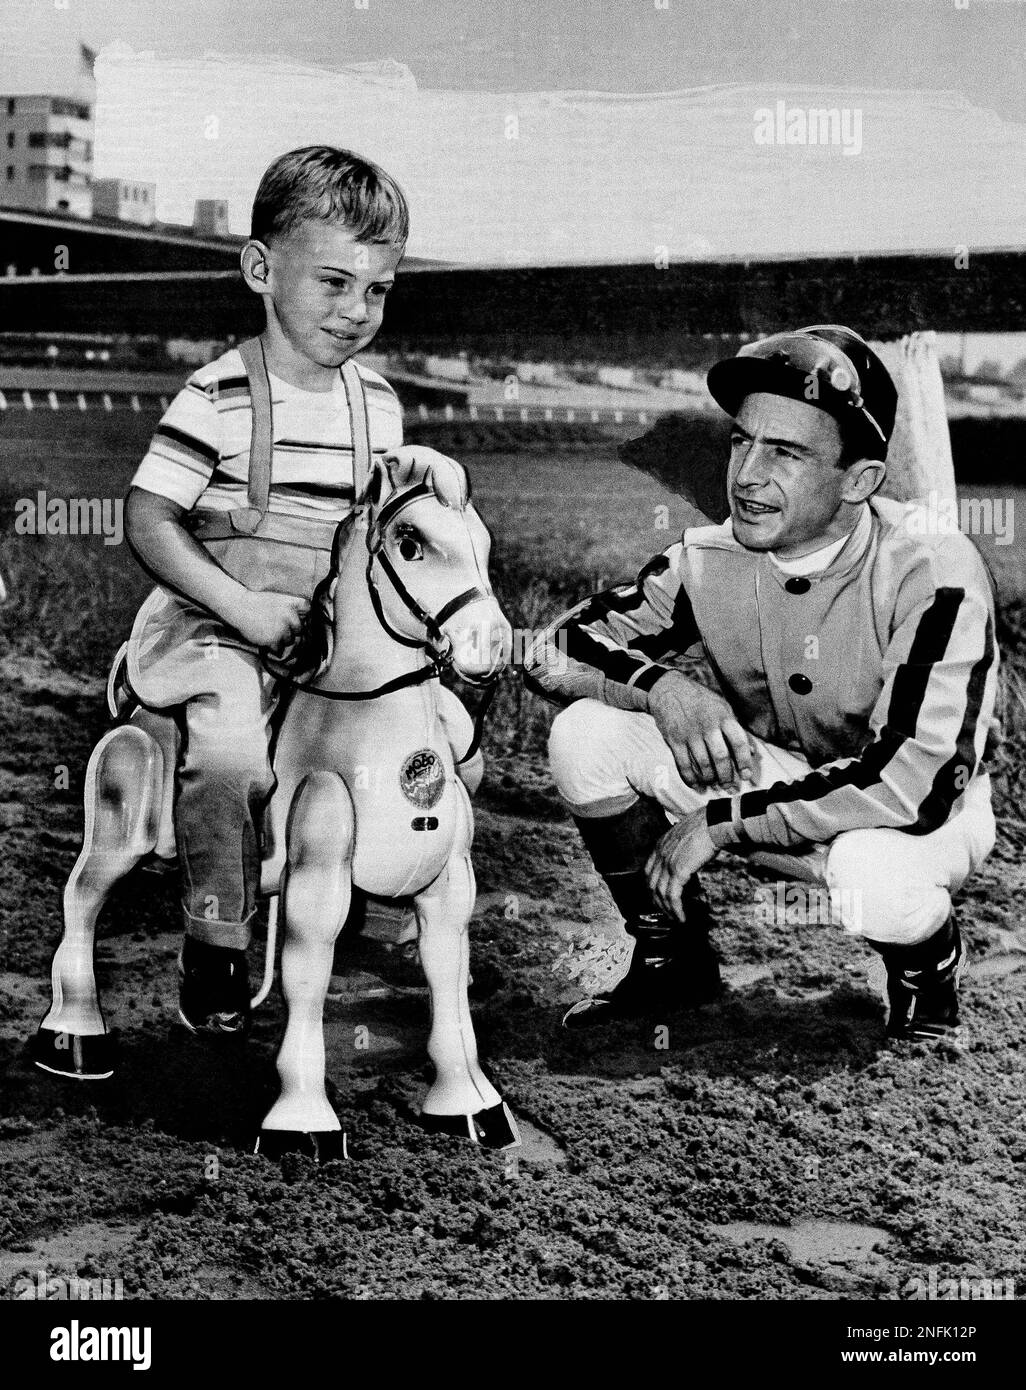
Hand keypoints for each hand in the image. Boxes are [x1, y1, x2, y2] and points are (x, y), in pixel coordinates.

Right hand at [231, 591, 309, 653]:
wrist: (240, 606)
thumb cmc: (258, 603)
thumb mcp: (278, 598)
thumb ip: (292, 608)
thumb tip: (303, 623)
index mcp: (292, 603)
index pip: (308, 610)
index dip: (304, 615)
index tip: (297, 618)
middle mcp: (290, 616)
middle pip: (300, 630)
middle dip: (292, 630)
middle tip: (279, 628)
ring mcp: (282, 629)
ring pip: (290, 641)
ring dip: (282, 640)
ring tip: (270, 632)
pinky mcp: (273, 639)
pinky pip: (279, 649)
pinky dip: (274, 648)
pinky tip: (267, 639)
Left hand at [646, 809, 718, 920]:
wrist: (713, 823)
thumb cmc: (706, 826)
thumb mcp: (685, 836)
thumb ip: (681, 847)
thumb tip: (687, 858)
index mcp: (660, 845)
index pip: (649, 871)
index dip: (652, 887)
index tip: (658, 897)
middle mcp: (660, 855)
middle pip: (651, 885)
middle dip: (657, 901)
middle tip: (666, 912)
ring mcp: (667, 863)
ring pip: (660, 893)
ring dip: (667, 910)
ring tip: (676, 919)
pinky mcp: (679, 872)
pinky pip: (673, 896)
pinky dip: (676, 909)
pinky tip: (681, 917)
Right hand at [648, 671, 753, 790]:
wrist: (669, 689)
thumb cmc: (701, 700)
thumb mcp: (723, 707)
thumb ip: (736, 729)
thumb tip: (752, 751)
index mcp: (723, 717)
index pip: (738, 742)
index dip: (744, 761)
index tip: (746, 775)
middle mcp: (708, 726)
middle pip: (720, 757)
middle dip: (726, 776)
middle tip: (729, 787)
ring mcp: (690, 734)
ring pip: (702, 764)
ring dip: (709, 778)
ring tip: (714, 784)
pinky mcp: (674, 740)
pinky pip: (683, 764)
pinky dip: (690, 778)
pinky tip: (696, 785)